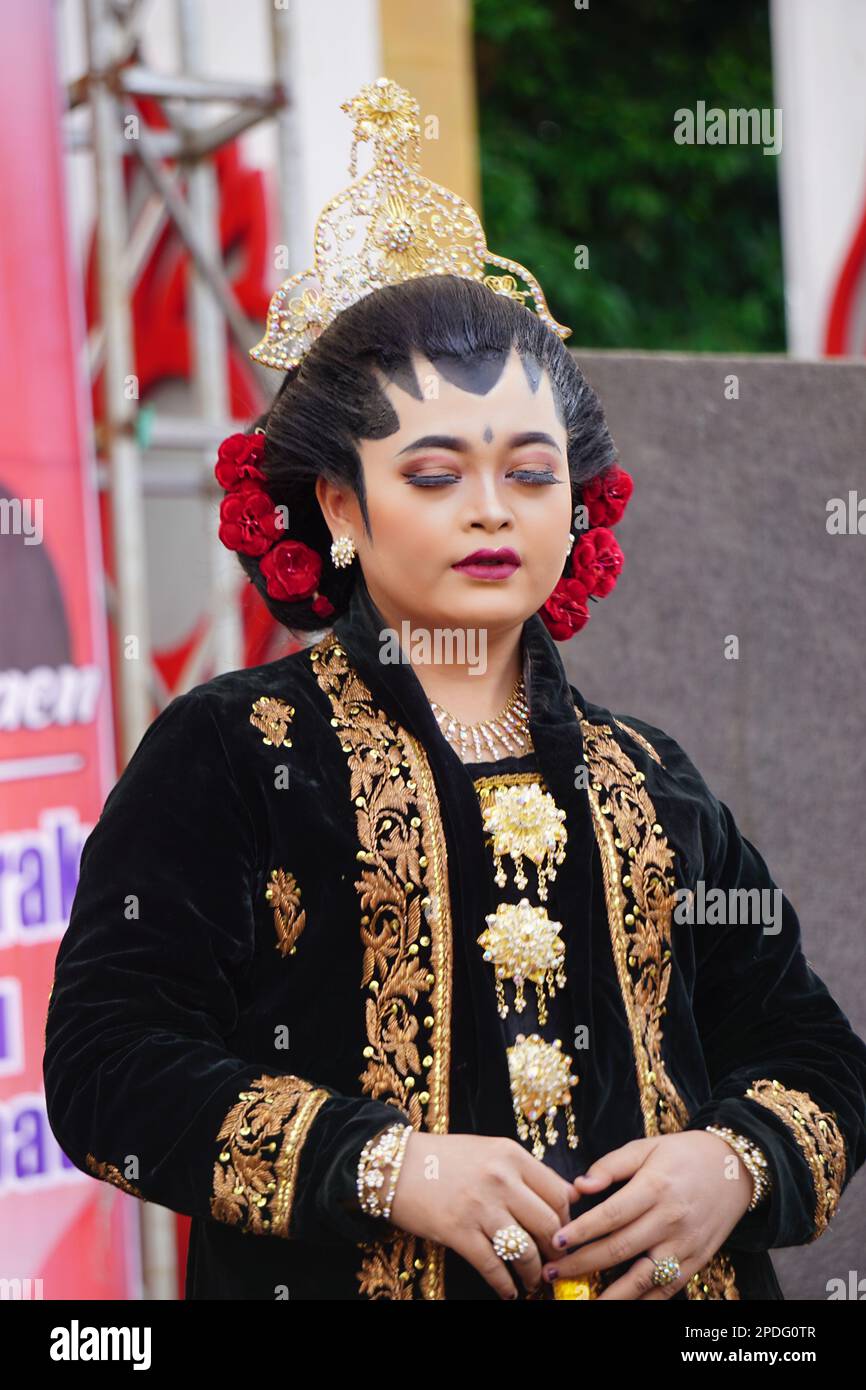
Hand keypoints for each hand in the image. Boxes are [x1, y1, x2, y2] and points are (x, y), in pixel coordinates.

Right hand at [389, 1133, 574, 1298]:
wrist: (395, 1165)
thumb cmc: (444, 1158)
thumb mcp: (489, 1151)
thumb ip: (524, 1170)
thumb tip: (568, 1195)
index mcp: (511, 1155)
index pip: (558, 1193)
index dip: (566, 1219)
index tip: (562, 1233)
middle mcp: (500, 1179)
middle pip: (549, 1224)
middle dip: (555, 1250)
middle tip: (553, 1261)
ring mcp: (480, 1207)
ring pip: (525, 1250)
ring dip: (533, 1273)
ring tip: (532, 1281)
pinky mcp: (459, 1232)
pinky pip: (494, 1267)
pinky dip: (505, 1285)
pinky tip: (508, 1292)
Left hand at [541, 1132, 753, 1299]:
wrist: (734, 1169)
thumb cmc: (683, 1155)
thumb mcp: (646, 1147)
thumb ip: (610, 1166)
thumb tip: (579, 1186)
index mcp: (654, 1187)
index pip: (610, 1216)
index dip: (581, 1232)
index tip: (556, 1243)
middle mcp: (670, 1219)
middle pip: (620, 1249)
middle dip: (583, 1265)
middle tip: (553, 1273)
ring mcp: (685, 1245)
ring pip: (642, 1279)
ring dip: (610, 1295)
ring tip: (583, 1301)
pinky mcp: (696, 1261)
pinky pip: (666, 1290)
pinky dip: (642, 1301)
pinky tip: (618, 1303)